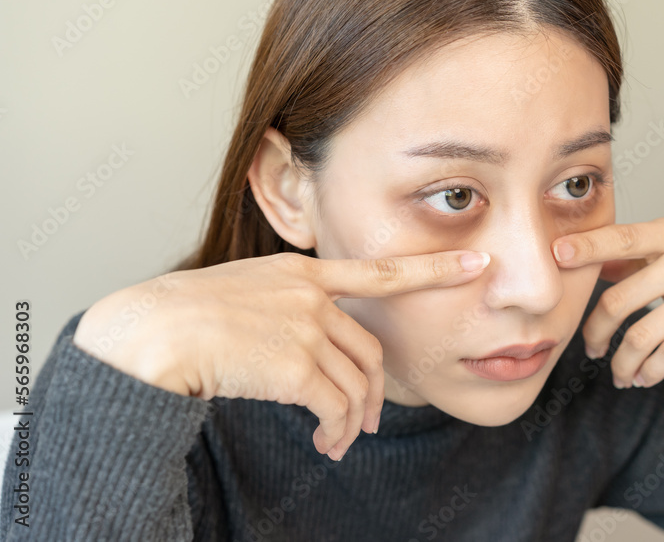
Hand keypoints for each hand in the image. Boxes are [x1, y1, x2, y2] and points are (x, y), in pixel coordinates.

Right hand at [73, 250, 490, 459]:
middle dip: (376, 391)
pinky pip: (336, 407)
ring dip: (352, 421)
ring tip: (338, 442)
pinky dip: (336, 432)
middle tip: (367, 420)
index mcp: (300, 272)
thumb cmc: (180, 316)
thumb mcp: (239, 289)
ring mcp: (305, 328)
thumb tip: (306, 343)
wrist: (145, 333)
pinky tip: (325, 445)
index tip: (476, 263)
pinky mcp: (295, 364)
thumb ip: (283, 305)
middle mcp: (310, 296)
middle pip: (369, 350)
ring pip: (356, 384)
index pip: (381, 270)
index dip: (434, 269)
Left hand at [550, 215, 663, 387]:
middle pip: (620, 300)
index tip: (555, 256)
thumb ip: (648, 251)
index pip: (621, 238)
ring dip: (622, 361)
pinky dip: (651, 371)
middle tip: (589, 347)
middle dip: (595, 331)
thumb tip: (598, 262)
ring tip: (618, 372)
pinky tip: (645, 377)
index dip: (586, 247)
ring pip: (643, 336)